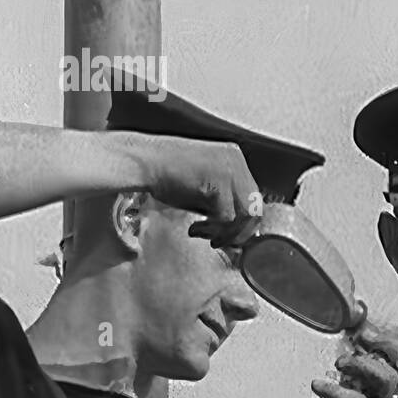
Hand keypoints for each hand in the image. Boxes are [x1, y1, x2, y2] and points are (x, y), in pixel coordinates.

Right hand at [136, 134, 263, 244]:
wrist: (142, 162)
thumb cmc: (166, 176)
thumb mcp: (203, 187)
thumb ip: (223, 202)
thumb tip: (239, 231)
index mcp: (235, 157)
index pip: (254, 196)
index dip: (244, 222)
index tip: (229, 235)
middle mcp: (237, 160)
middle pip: (255, 207)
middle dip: (238, 231)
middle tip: (218, 241)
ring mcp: (230, 169)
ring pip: (245, 215)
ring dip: (226, 233)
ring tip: (205, 236)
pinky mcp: (218, 182)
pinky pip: (227, 217)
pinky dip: (212, 230)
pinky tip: (194, 228)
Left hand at [310, 319, 397, 397]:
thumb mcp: (349, 397)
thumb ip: (356, 376)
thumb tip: (353, 347)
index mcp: (397, 395)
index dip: (391, 342)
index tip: (367, 333)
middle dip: (378, 347)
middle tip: (354, 346)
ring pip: (387, 379)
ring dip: (360, 365)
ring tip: (339, 365)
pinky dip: (337, 390)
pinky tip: (319, 385)